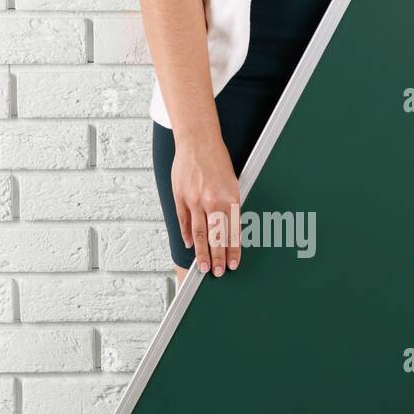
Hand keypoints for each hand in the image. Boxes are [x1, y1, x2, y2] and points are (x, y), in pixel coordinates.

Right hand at [172, 133, 240, 276]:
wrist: (198, 141)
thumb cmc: (217, 161)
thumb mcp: (232, 183)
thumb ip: (230, 206)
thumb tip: (228, 229)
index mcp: (230, 198)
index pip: (233, 231)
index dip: (233, 250)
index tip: (233, 264)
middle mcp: (212, 201)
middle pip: (216, 237)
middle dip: (217, 258)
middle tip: (218, 273)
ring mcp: (194, 200)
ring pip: (199, 233)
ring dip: (202, 253)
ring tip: (202, 267)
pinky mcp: (180, 197)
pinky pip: (184, 221)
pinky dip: (187, 235)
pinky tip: (190, 246)